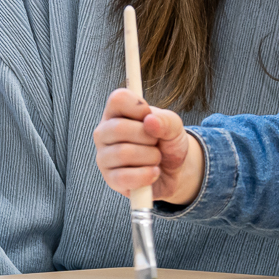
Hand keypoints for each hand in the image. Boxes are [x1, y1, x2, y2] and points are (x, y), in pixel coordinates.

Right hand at [93, 88, 204, 206]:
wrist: (174, 172)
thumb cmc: (167, 143)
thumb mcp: (175, 127)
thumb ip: (166, 120)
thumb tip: (150, 121)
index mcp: (116, 112)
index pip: (118, 99)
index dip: (139, 108)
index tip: (150, 118)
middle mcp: (104, 132)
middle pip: (119, 128)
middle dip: (148, 137)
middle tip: (156, 142)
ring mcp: (104, 156)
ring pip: (123, 153)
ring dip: (150, 157)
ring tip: (156, 158)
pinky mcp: (110, 179)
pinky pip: (124, 177)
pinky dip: (146, 175)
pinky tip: (153, 172)